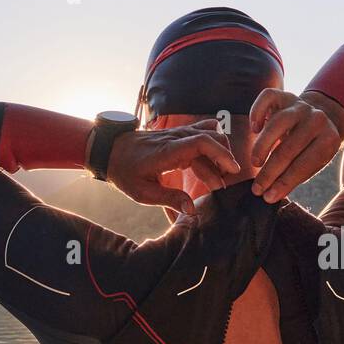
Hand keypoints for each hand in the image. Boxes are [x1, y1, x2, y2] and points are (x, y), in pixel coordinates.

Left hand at [105, 120, 240, 214]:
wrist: (111, 151)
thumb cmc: (125, 172)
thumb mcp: (142, 192)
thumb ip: (169, 199)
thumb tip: (192, 210)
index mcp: (167, 150)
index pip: (202, 142)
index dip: (221, 154)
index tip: (232, 170)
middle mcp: (175, 137)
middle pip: (211, 139)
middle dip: (223, 160)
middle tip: (222, 185)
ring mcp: (177, 134)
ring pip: (210, 135)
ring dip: (219, 154)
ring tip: (218, 179)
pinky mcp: (178, 135)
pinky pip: (202, 136)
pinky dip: (212, 149)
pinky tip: (210, 168)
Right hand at [249, 89, 343, 203]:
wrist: (321, 118)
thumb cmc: (311, 149)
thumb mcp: (311, 164)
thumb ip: (292, 177)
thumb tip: (269, 195)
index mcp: (328, 139)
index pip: (304, 164)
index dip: (285, 182)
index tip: (268, 197)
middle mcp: (316, 119)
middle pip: (289, 148)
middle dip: (270, 172)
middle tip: (257, 188)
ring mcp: (300, 106)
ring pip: (277, 123)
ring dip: (262, 147)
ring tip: (255, 163)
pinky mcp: (285, 96)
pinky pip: (267, 98)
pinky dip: (257, 112)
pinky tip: (254, 129)